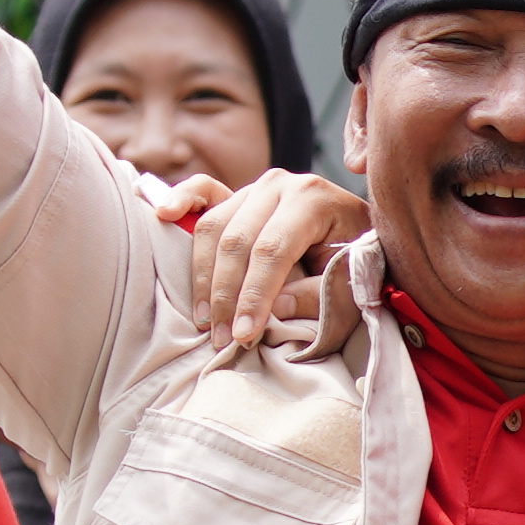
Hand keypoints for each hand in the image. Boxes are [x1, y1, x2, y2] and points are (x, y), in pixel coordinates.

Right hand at [170, 167, 373, 360]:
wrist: (361, 234)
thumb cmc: (357, 262)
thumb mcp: (351, 283)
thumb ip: (318, 296)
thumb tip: (274, 310)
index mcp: (313, 199)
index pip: (271, 251)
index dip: (254, 296)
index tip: (244, 335)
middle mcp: (280, 185)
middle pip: (236, 241)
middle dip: (226, 296)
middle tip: (223, 339)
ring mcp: (255, 186)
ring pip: (214, 228)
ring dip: (203, 278)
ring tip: (205, 321)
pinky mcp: (238, 193)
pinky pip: (202, 191)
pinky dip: (181, 202)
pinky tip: (164, 216)